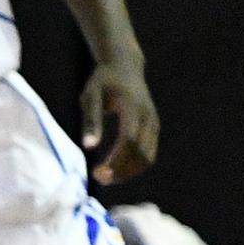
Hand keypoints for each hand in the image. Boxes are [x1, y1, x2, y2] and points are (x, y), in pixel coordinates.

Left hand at [82, 58, 159, 183]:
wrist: (124, 67)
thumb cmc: (103, 81)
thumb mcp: (91, 96)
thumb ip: (91, 121)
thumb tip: (89, 147)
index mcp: (133, 108)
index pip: (129, 141)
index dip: (116, 160)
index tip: (98, 172)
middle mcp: (148, 117)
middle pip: (141, 153)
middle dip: (122, 170)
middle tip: (99, 178)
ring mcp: (154, 123)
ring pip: (148, 157)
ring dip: (129, 172)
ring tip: (106, 177)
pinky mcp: (153, 128)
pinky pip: (149, 153)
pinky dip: (135, 165)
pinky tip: (116, 169)